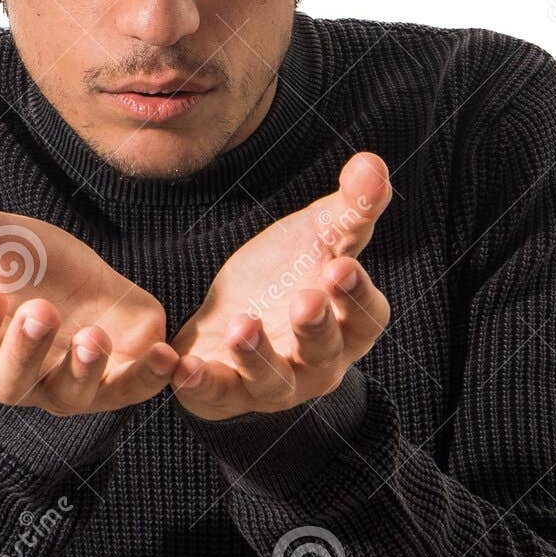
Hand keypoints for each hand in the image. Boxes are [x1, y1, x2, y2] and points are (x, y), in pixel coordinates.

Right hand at [0, 159, 178, 415]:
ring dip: (82, 369)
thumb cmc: (24, 262)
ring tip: (95, 337)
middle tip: (40, 311)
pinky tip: (167, 356)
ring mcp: (68, 387)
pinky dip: (151, 379)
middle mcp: (19, 378)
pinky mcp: (120, 383)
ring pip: (68, 394)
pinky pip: (133, 391)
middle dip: (24, 351)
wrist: (86, 280)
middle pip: (10, 382)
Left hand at [168, 151, 392, 420]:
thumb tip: (373, 162)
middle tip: (304, 300)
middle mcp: (317, 363)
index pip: (368, 317)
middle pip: (325, 353)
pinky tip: (182, 365)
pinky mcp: (224, 391)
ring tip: (243, 326)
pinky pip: (214, 394)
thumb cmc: (287, 275)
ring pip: (272, 380)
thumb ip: (351, 206)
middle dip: (316, 327)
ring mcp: (271, 384)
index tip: (341, 266)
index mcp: (348, 326)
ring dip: (258, 356)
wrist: (233, 312)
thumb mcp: (319, 235)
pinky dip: (199, 383)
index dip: (358, 295)